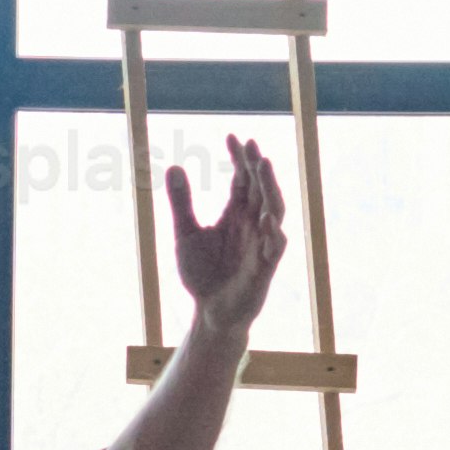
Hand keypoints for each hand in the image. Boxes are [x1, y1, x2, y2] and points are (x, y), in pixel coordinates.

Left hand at [165, 134, 290, 326]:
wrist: (209, 313)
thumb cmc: (202, 274)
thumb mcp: (185, 234)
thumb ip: (181, 203)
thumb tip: (174, 166)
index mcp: (236, 215)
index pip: (243, 180)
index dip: (240, 158)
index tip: (232, 136)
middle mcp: (252, 225)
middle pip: (260, 190)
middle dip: (257, 167)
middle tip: (250, 145)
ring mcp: (261, 245)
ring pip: (274, 212)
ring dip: (270, 190)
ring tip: (263, 167)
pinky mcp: (264, 269)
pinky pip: (274, 248)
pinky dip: (273, 233)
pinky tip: (267, 218)